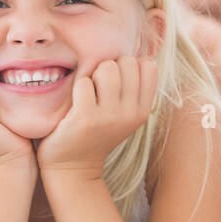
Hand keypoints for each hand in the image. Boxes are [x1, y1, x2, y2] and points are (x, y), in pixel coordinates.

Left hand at [35, 56, 157, 181]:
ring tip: (88, 92)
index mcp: (142, 110)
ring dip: (93, 74)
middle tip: (99, 86)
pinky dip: (77, 87)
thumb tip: (139, 55)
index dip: (129, 65)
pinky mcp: (86, 118)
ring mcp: (110, 116)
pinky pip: (84, 82)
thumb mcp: (123, 114)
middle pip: (127, 62)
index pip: (148, 65)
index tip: (116, 80)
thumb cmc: (95, 132)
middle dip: (110, 66)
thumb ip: (133, 88)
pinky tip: (75, 102)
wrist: (72, 167)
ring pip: (107, 67)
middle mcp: (131, 113)